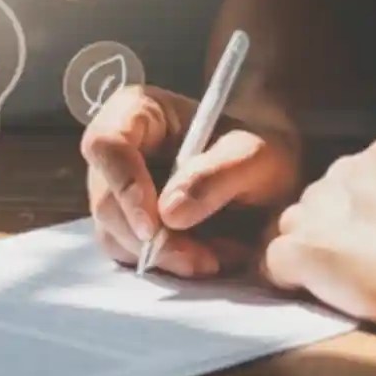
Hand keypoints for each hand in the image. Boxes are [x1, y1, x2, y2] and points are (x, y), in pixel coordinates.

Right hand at [80, 85, 299, 276]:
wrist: (270, 177)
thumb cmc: (261, 151)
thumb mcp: (256, 156)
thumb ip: (217, 176)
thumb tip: (169, 214)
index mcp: (138, 111)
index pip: (107, 144)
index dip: (123, 186)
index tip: (154, 227)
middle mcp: (116, 149)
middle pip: (105, 198)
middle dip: (147, 237)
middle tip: (199, 259)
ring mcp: (116, 189)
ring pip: (112, 232)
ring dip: (159, 256)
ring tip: (212, 259)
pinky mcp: (126, 223)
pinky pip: (128, 252)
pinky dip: (164, 264)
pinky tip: (203, 259)